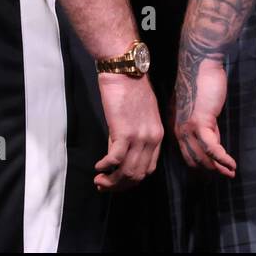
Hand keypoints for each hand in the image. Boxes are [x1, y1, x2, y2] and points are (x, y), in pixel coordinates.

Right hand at [93, 73, 162, 191]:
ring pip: (127, 172)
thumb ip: (136, 134)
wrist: (125, 70)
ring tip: (99, 180)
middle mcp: (152, 139)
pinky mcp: (124, 132)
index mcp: (158, 135)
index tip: (118, 180)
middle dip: (120, 185)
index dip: (132, 180)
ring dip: (111, 181)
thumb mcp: (142, 114)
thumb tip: (121, 151)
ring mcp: (139, 137)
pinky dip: (105, 167)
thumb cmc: (131, 87)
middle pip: (138, 175)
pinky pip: (115, 159)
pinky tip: (98, 166)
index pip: (149, 169)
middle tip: (103, 185)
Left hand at [173, 55, 236, 176]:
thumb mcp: (202, 108)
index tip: (215, 171)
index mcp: (177, 126)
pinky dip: (223, 159)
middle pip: (194, 159)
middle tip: (226, 175)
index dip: (202, 165)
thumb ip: (205, 125)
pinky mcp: (200, 123)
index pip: (187, 153)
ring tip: (231, 173)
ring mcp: (188, 128)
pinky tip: (232, 164)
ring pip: (203, 157)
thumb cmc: (202, 81)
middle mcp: (179, 130)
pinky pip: (212, 149)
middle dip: (211, 170)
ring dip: (219, 168)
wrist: (199, 63)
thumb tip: (214, 141)